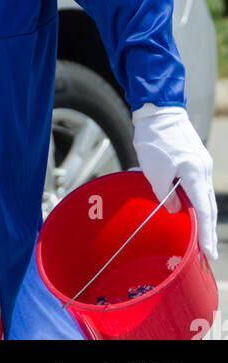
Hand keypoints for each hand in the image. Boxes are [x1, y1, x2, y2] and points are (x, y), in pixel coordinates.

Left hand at [132, 106, 217, 260]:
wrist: (158, 110)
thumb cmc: (154, 139)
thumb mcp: (155, 172)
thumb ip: (167, 195)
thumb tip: (178, 209)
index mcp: (194, 174)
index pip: (203, 211)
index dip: (206, 234)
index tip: (209, 253)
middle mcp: (203, 169)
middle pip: (208, 206)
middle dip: (208, 230)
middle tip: (207, 252)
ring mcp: (201, 162)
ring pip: (205, 196)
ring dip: (203, 216)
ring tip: (201, 236)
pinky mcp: (196, 158)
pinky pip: (199, 184)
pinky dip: (198, 200)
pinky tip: (192, 208)